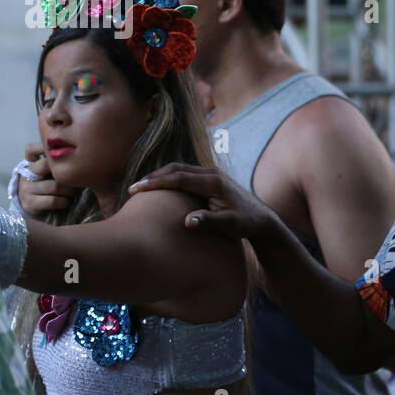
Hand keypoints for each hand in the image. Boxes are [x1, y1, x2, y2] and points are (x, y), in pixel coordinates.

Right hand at [17, 143, 74, 213]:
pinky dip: (64, 202)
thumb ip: (56, 163)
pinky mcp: (29, 203)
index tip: (61, 149)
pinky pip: (53, 200)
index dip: (42, 147)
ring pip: (55, 186)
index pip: (31, 149)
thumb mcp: (49, 173)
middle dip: (64, 172)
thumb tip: (76, 151)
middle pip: (46, 165)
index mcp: (31, 164)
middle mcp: (26, 174)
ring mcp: (26, 189)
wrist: (33, 207)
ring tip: (73, 192)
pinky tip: (66, 202)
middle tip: (75, 178)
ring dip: (69, 190)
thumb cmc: (47, 186)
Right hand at [127, 163, 279, 242]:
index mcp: (214, 182)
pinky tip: (159, 188)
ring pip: (180, 169)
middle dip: (153, 177)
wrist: (261, 218)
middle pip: (176, 169)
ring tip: (141, 187)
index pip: (179, 178)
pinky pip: (186, 173)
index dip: (156, 183)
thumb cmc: (245, 223)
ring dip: (160, 176)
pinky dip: (170, 178)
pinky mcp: (211, 178)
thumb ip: (210, 222)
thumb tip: (188, 221)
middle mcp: (212, 173)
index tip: (136, 189)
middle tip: (133, 189)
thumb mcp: (230, 225)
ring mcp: (212, 174)